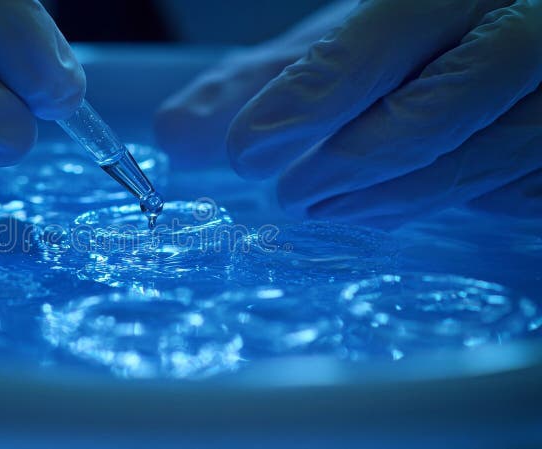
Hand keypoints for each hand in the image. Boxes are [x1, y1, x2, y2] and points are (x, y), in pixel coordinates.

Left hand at [159, 0, 541, 226]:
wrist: (514, 27)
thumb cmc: (434, 22)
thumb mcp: (357, 29)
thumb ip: (274, 76)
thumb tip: (179, 131)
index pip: (377, 42)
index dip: (308, 101)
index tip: (247, 150)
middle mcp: (521, 30)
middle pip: (439, 107)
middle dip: (348, 160)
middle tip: (285, 192)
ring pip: (479, 159)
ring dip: (388, 197)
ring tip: (320, 205)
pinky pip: (514, 189)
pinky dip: (444, 202)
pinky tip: (391, 206)